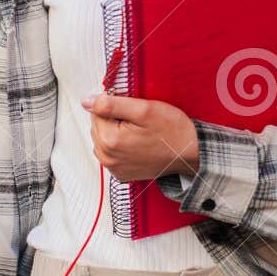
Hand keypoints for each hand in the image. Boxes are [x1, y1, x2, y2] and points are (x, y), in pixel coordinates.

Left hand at [81, 93, 200, 182]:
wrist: (190, 154)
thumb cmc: (172, 131)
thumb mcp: (143, 109)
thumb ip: (111, 104)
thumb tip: (86, 101)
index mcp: (109, 141)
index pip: (96, 112)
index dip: (115, 106)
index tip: (132, 111)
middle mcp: (107, 158)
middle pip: (98, 126)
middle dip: (114, 120)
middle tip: (138, 122)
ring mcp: (113, 168)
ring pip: (103, 138)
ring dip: (115, 132)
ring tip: (138, 133)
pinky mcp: (120, 173)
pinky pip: (111, 152)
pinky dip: (120, 145)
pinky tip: (137, 144)